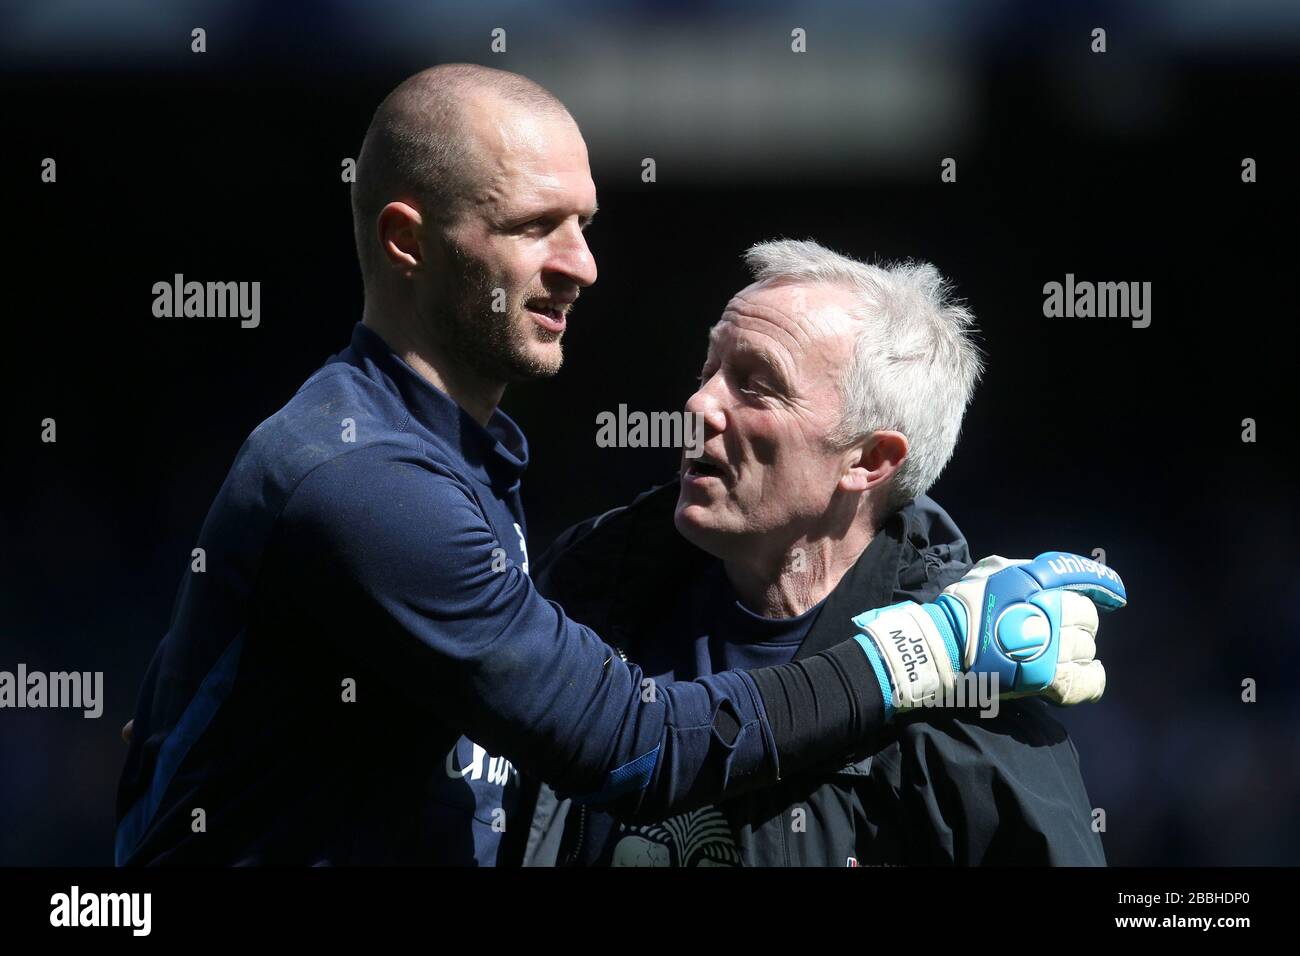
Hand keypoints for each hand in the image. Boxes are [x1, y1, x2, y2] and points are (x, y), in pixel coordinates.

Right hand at [852, 552, 1125, 717]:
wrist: (940, 650)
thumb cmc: (961, 609)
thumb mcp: (990, 571)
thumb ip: (1024, 570)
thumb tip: (1054, 574)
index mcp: (1034, 580)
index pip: (1081, 575)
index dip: (1105, 584)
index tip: (1116, 596)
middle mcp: (1049, 609)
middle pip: (1087, 617)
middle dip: (1077, 624)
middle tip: (1054, 633)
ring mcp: (1052, 645)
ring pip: (1087, 648)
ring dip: (1075, 652)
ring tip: (1052, 656)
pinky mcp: (1051, 678)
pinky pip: (1090, 682)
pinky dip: (1089, 681)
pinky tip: (1077, 678)